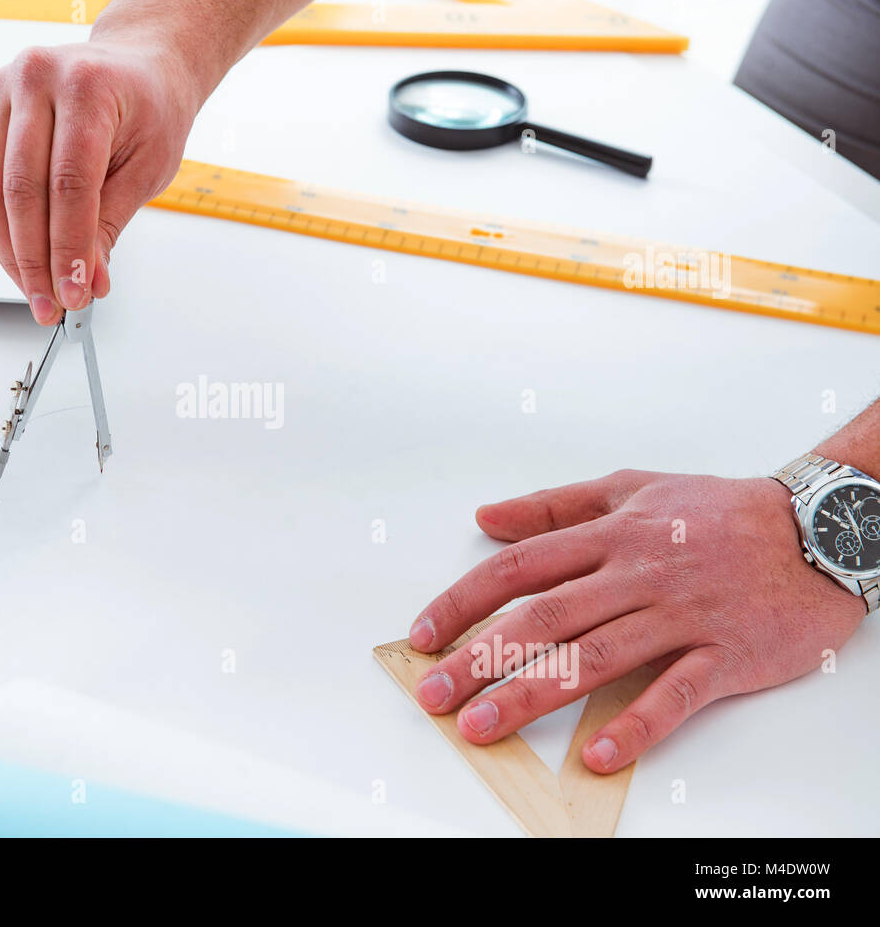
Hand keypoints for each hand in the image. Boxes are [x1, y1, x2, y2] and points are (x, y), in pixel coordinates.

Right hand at [0, 39, 200, 323]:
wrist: (136, 63)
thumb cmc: (149, 106)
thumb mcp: (149, 165)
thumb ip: (111, 222)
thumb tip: (86, 278)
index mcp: (86, 85)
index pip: (70, 183)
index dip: (68, 247)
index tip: (75, 292)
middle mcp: (35, 79)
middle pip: (23, 190)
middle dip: (36, 260)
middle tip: (52, 304)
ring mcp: (1, 91)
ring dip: (10, 253)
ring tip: (35, 292)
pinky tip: (16, 261)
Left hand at [408, 470, 863, 772]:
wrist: (820, 528)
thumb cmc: (717, 511)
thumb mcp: (631, 489)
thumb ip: (554, 505)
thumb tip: (487, 517)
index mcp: (609, 535)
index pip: (518, 569)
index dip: (463, 603)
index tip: (423, 636)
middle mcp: (636, 574)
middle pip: (543, 619)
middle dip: (478, 659)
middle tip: (433, 695)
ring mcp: (680, 616)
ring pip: (594, 658)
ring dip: (532, 696)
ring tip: (482, 726)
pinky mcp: (727, 654)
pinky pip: (676, 694)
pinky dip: (636, 725)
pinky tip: (595, 754)